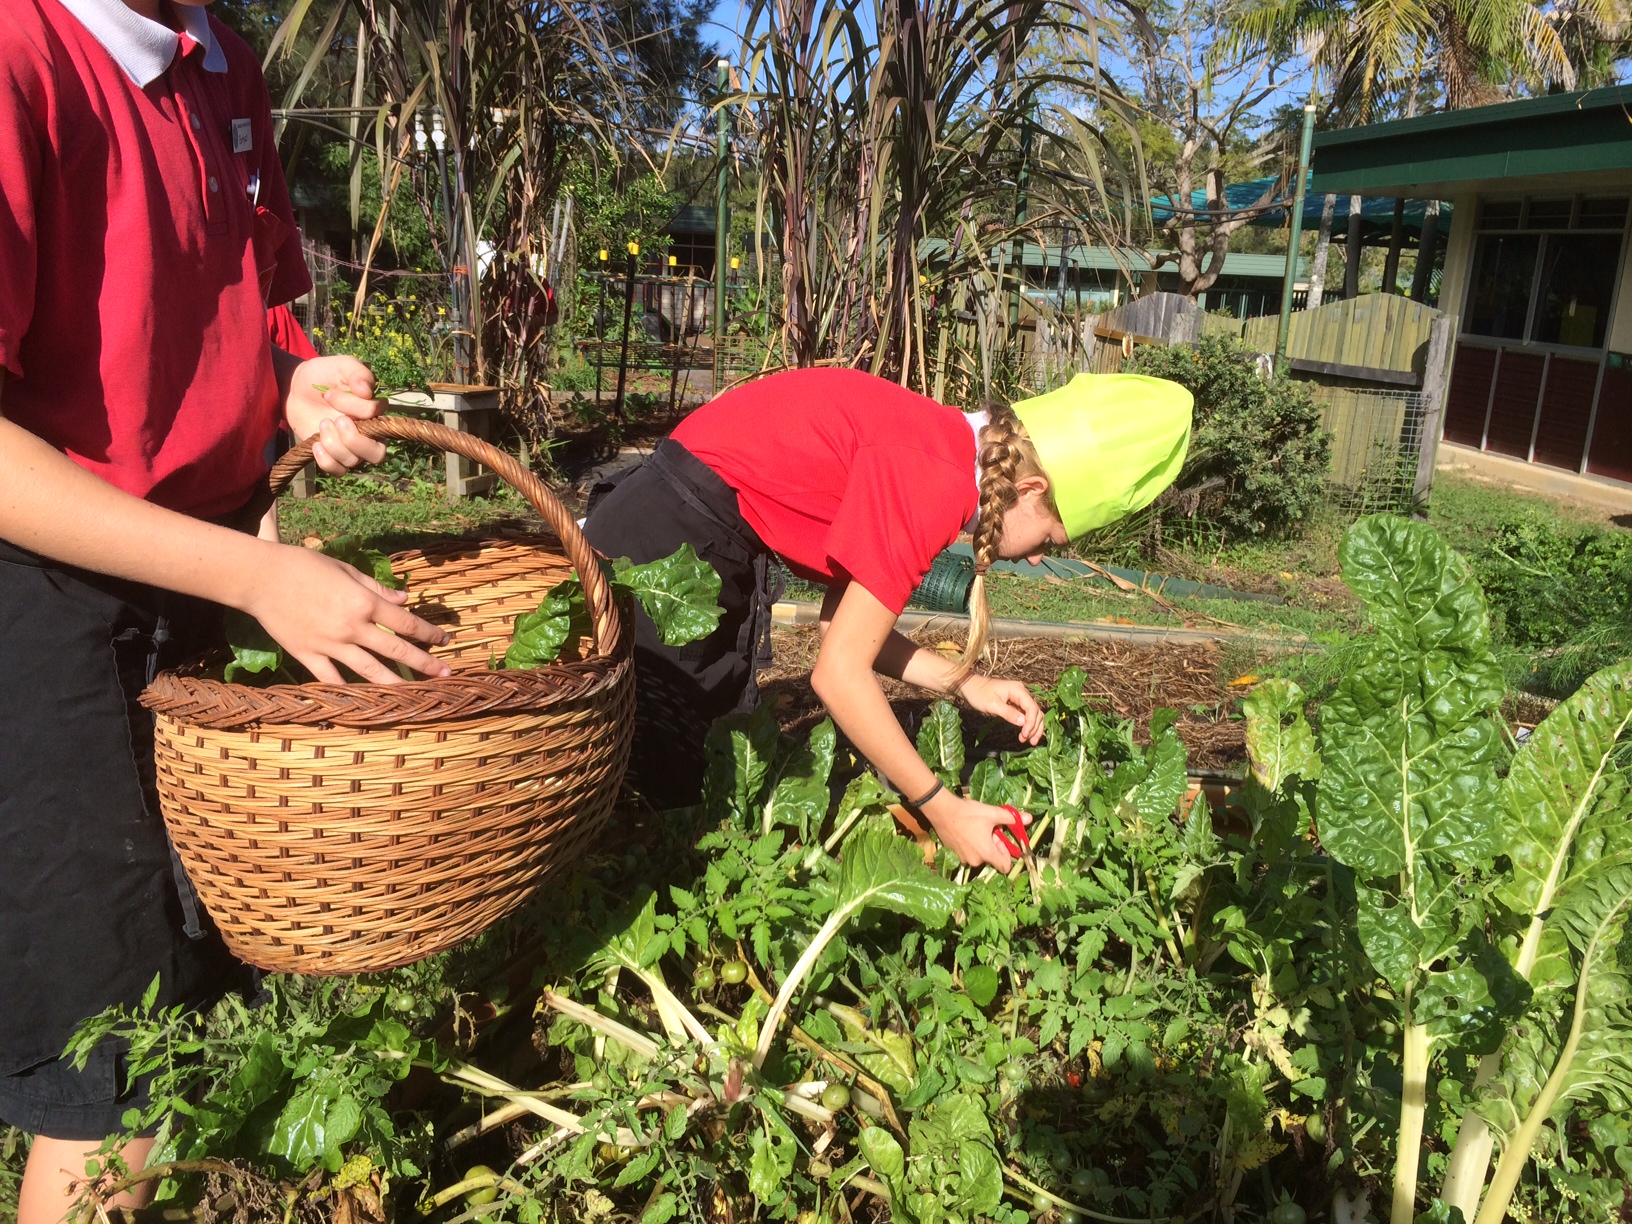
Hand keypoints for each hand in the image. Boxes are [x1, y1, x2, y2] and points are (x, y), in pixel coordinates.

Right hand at [242, 543, 452, 684]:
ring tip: (416, 694)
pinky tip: (364, 702)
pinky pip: (332, 679)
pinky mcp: (308, 655)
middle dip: (425, 663)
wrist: (261, 577)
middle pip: (396, 650)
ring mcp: (330, 645)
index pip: (407, 623)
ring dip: (396, 683)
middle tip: (446, 675)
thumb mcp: (347, 571)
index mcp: (365, 603)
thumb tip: (405, 599)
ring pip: (370, 671)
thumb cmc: (306, 566)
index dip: (430, 633)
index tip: (446, 641)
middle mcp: (352, 627)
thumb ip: (377, 588)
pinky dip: (348, 691)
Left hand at [284, 355, 387, 473]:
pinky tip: (315, 444)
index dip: (354, 407)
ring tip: (321, 424)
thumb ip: (359, 373)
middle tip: (336, 420)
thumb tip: (367, 391)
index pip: (376, 418)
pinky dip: (327, 461)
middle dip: (354, 441)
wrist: (294, 387)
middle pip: (377, 454)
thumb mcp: (342, 365)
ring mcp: (350, 447)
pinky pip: (338, 471)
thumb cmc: (322, 374)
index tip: (330, 393)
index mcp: (374, 411)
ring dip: (334, 444)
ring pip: (353, 461)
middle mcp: (368, 433)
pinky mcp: (333, 456)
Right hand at [920, 790, 1030, 870]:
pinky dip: (970, 845)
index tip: (1002, 840)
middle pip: (991, 859)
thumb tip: (1029, 818)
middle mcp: (975, 861)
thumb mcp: (993, 813)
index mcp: (987, 853)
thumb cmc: (969, 813)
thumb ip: (1012, 818)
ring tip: (976, 829)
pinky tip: (966, 831)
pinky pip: (968, 853)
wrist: (942, 811)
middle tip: (988, 830)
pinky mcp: (953, 855)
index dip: (1007, 854)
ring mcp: (963, 859)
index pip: (1005, 867)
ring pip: (979, 855)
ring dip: (981, 845)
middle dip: (993, 846)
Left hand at [957, 674, 1044, 744]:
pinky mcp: (1016, 703)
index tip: (1025, 735)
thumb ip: (1009, 713)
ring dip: (1034, 727)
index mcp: (1018, 690)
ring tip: (1030, 741)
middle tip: (1029, 741)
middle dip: (1035, 727)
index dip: (1031, 723)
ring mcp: (1020, 697)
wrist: (970, 687)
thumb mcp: (992, 705)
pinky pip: (1026, 714)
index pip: (1032, 708)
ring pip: (1034, 714)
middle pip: (1036, 711)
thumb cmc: (979, 694)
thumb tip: (1023, 723)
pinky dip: (1028, 724)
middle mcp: (1022, 692)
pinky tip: (1025, 734)